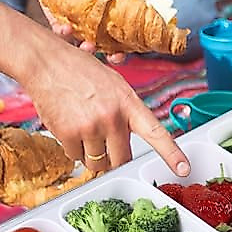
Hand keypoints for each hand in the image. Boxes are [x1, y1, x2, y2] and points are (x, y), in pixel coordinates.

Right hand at [22, 32, 189, 176]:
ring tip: (82, 126)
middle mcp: (113, 116)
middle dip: (113, 157)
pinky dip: (72, 149)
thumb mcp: (112, 84)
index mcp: (128, 101)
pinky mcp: (69, 134)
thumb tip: (125, 140)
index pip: (155, 132)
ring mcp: (91, 126)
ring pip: (97, 162)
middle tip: (103, 141)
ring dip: (91, 153)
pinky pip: (76, 158)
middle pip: (121, 159)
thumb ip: (123, 111)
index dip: (171, 153)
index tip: (183, 169)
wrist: (47, 62)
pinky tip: (68, 125)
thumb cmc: (79, 70)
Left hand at [29, 0, 138, 57]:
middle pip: (111, 41)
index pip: (128, 24)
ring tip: (88, 46)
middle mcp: (99, 15)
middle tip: (114, 57)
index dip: (133, 38)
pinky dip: (65, 35)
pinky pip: (63, 34)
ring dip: (89, 48)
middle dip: (114, 53)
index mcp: (115, 2)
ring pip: (88, 42)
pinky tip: (66, 29)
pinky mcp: (59, 21)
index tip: (136, 46)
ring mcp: (80, 20)